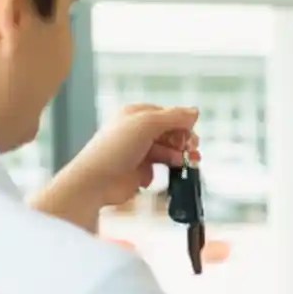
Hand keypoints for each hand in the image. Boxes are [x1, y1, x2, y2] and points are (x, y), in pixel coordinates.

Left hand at [63, 104, 201, 208]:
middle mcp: (138, 131)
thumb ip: (174, 117)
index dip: (183, 125)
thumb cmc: (115, 149)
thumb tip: (195, 112)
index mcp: (137, 114)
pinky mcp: (141, 170)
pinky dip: (167, 170)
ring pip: (169, 151)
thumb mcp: (147, 124)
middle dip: (185, 142)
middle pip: (172, 133)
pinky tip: (166, 172)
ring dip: (181, 156)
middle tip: (192, 151)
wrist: (97, 181)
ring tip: (188, 163)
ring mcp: (139, 151)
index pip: (169, 115)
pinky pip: (161, 167)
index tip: (191, 135)